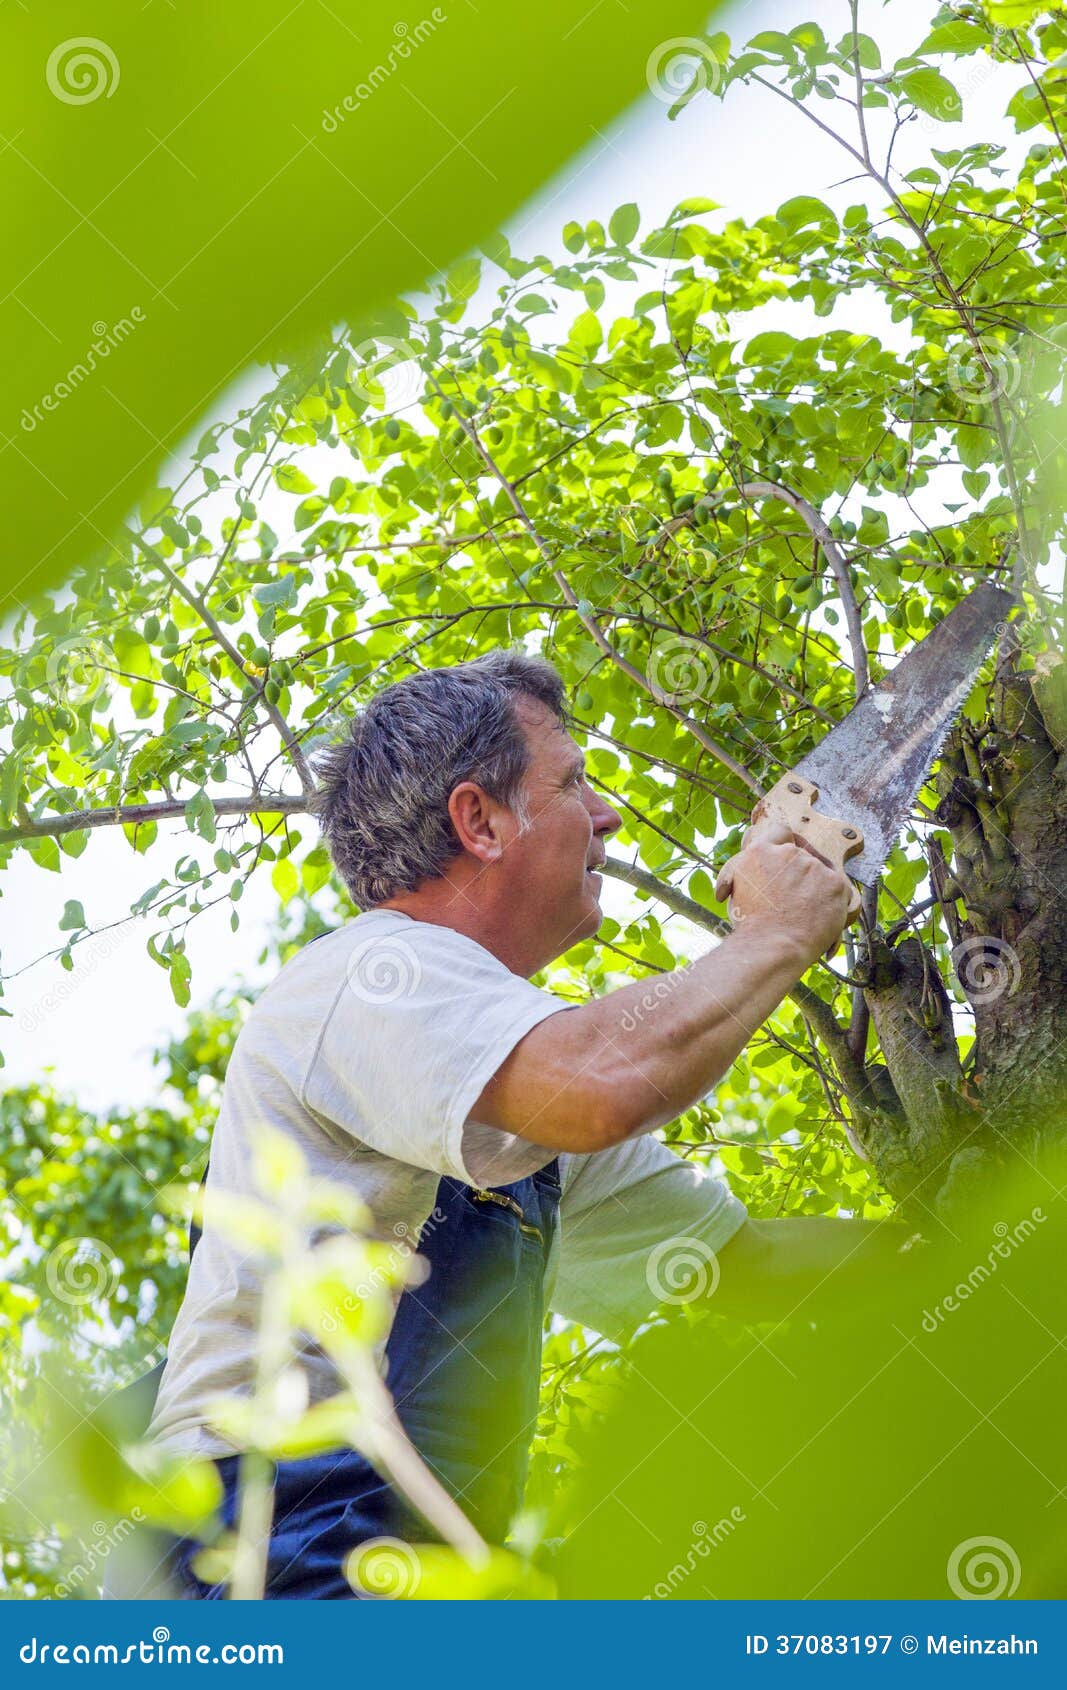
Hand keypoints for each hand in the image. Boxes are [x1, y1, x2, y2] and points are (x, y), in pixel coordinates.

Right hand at [714, 818, 853, 962]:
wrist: (773, 945)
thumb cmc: (750, 924)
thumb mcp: (737, 888)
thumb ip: (749, 869)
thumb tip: (754, 857)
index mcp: (760, 851)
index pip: (779, 832)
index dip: (785, 844)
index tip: (786, 860)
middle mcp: (788, 853)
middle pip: (801, 857)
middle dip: (799, 877)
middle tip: (791, 902)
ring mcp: (814, 866)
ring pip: (820, 874)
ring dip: (815, 890)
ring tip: (804, 915)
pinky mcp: (835, 883)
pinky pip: (839, 890)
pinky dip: (832, 904)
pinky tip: (819, 919)